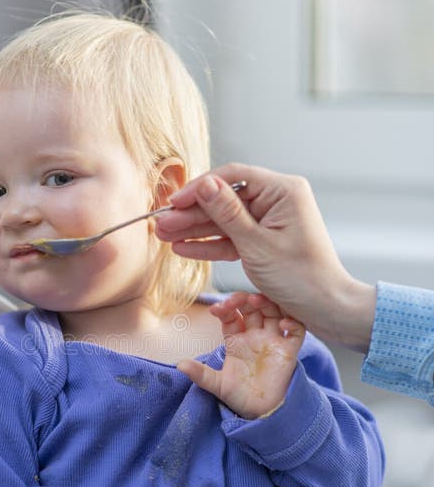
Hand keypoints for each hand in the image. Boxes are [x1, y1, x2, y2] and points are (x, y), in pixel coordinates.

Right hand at [155, 163, 375, 350]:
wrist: (325, 309)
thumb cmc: (301, 277)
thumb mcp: (257, 245)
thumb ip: (227, 213)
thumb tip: (204, 184)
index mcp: (284, 191)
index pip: (233, 178)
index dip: (200, 188)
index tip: (174, 201)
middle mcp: (277, 201)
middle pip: (225, 200)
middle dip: (191, 213)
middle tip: (161, 222)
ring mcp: (269, 222)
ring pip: (224, 221)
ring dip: (195, 229)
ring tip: (164, 235)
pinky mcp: (263, 242)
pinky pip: (231, 238)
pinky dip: (210, 244)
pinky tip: (184, 248)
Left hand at [178, 292, 304, 418]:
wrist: (260, 413)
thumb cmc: (239, 397)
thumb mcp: (218, 385)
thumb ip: (201, 374)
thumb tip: (179, 365)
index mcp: (236, 340)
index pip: (232, 315)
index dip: (225, 308)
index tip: (216, 309)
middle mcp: (255, 336)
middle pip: (253, 307)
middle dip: (245, 299)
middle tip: (238, 300)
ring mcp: (272, 341)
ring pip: (274, 312)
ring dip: (267, 303)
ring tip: (257, 301)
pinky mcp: (288, 351)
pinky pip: (295, 331)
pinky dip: (292, 323)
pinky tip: (282, 324)